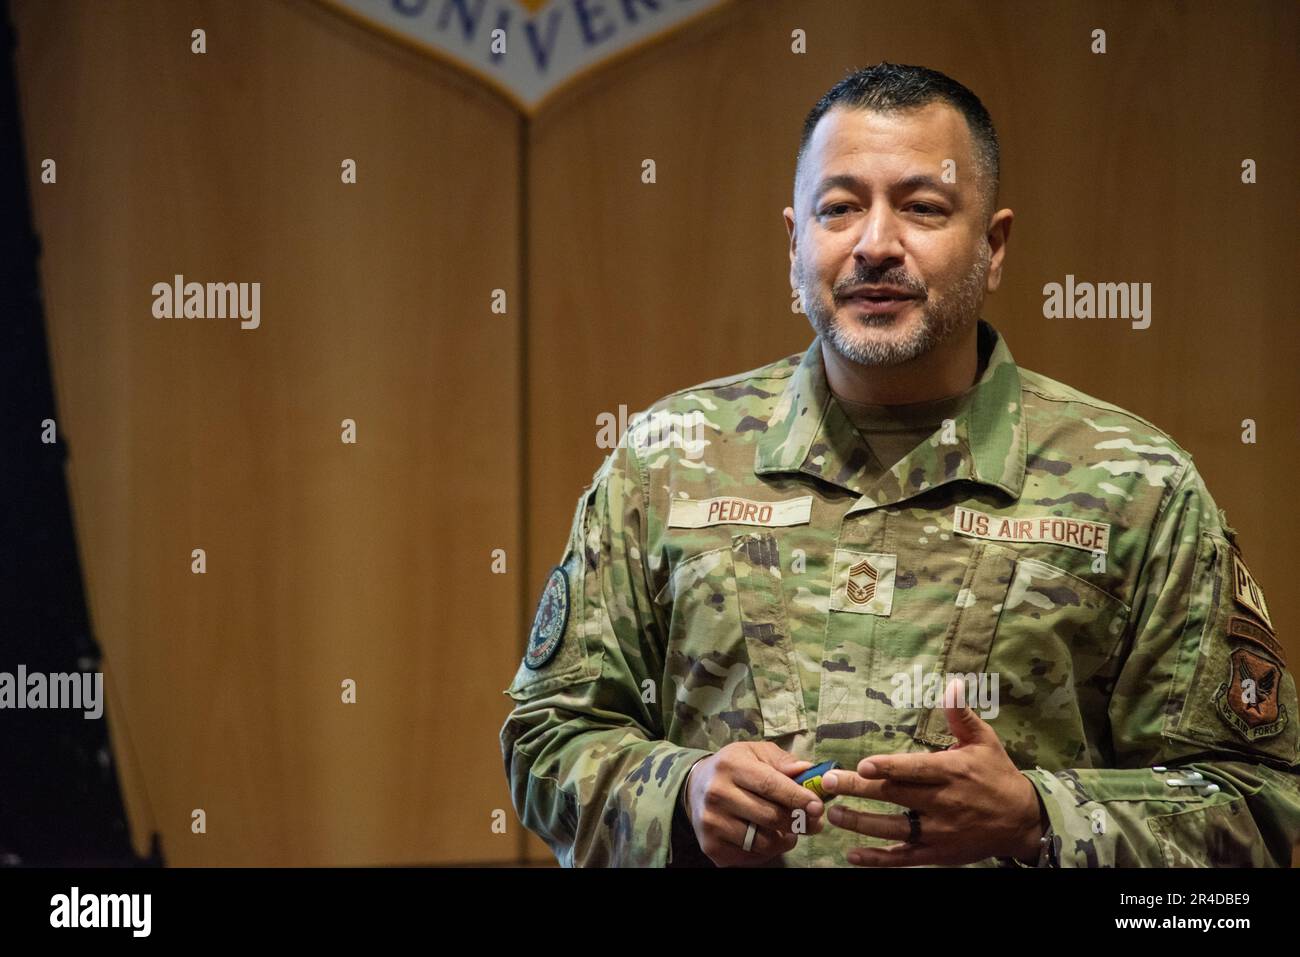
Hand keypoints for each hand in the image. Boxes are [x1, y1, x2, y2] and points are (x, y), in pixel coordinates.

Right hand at [685, 741, 825, 866]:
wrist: (696, 786)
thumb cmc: (734, 767)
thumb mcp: (755, 753)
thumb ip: (782, 761)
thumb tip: (807, 771)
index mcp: (731, 766)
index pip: (770, 785)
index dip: (798, 797)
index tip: (818, 806)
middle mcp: (717, 793)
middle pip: (770, 817)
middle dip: (799, 821)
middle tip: (813, 822)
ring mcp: (712, 822)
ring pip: (763, 842)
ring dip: (784, 839)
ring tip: (788, 830)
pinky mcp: (711, 845)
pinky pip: (751, 856)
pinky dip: (768, 851)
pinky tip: (768, 837)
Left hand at [821, 678, 1044, 865]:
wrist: (1023, 821)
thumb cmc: (998, 775)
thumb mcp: (985, 742)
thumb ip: (962, 716)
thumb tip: (953, 684)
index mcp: (953, 772)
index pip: (916, 770)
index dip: (889, 768)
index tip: (862, 765)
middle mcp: (944, 803)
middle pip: (895, 796)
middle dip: (859, 790)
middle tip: (829, 782)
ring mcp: (939, 831)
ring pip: (894, 828)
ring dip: (861, 823)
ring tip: (834, 813)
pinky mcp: (938, 853)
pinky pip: (904, 857)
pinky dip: (878, 858)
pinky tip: (853, 855)